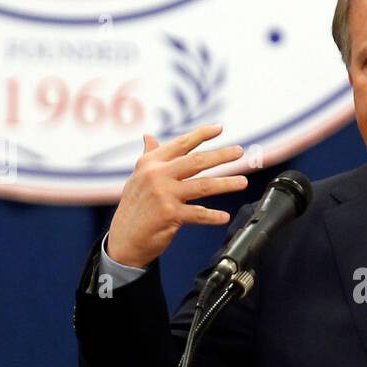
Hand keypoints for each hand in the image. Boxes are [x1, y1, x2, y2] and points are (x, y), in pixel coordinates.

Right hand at [106, 123, 248, 267]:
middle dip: (221, 155)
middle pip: (196, 161)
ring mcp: (163, 194)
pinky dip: (213, 216)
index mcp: (150, 163)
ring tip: (243, 182)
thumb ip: (148, 157)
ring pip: (203, 185)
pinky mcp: (169, 214)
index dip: (201, 134)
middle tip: (239, 151)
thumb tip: (148, 136)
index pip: (180, 144)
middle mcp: (156, 175)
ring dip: (226, 184)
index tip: (219, 128)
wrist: (124, 238)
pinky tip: (225, 217)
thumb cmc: (135, 207)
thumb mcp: (138, 178)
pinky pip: (198, 214)